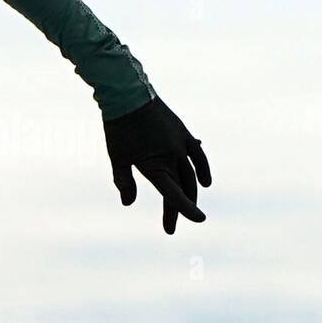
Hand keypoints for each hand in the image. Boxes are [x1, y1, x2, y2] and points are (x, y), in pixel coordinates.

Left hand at [102, 96, 210, 232]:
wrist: (128, 94)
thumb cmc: (119, 126)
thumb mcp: (117, 156)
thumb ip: (123, 181)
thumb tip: (127, 203)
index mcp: (156, 164)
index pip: (174, 194)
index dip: (184, 209)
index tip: (198, 220)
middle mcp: (173, 157)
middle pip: (181, 189)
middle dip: (177, 209)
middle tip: (169, 227)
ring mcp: (181, 144)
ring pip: (191, 175)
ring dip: (190, 193)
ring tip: (187, 208)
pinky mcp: (183, 133)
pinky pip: (198, 156)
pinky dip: (202, 169)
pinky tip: (205, 183)